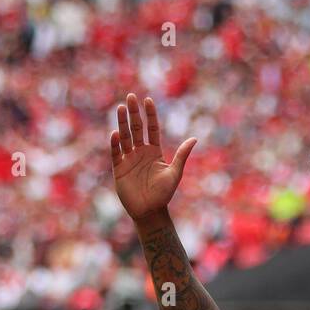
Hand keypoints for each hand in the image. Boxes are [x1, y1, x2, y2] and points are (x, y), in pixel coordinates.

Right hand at [109, 93, 196, 222]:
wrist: (150, 212)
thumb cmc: (164, 194)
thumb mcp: (175, 173)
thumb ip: (182, 155)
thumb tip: (194, 138)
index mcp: (154, 152)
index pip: (151, 128)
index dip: (150, 115)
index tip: (148, 100)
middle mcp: (140, 153)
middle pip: (136, 129)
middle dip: (133, 113)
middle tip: (130, 97)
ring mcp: (129, 160)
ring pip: (124, 137)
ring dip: (122, 123)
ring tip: (120, 108)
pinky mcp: (119, 170)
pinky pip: (116, 154)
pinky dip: (115, 144)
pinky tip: (115, 133)